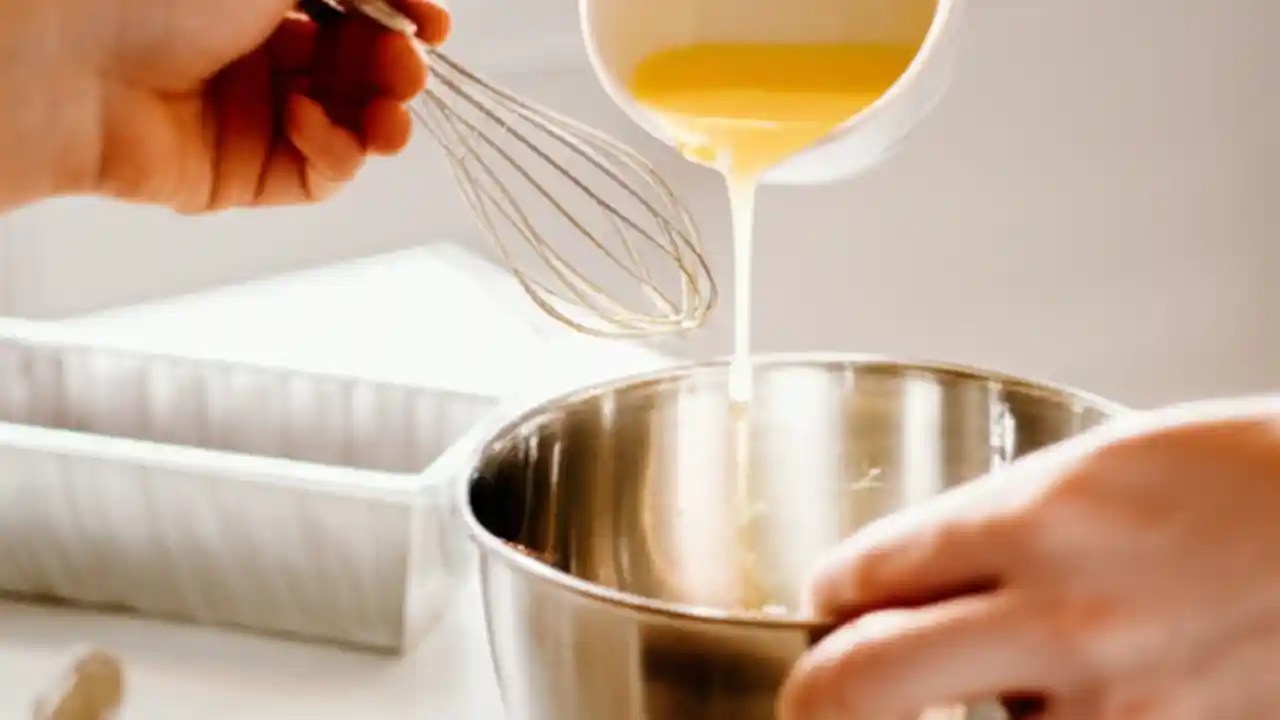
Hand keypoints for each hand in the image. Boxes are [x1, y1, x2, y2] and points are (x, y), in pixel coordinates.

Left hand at [0, 0, 448, 211]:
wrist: (72, 56)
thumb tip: (415, 7)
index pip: (357, 14)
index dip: (401, 21)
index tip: (432, 27)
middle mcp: (257, 51)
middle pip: (360, 72)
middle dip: (398, 72)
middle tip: (410, 68)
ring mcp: (251, 115)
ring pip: (350, 128)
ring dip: (383, 120)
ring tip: (390, 113)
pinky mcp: (241, 175)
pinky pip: (317, 174)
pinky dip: (333, 151)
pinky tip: (309, 122)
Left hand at [778, 398, 1279, 719]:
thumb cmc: (1244, 485)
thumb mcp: (1099, 469)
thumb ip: (992, 524)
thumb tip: (911, 573)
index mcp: (1036, 520)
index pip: (865, 573)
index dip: (829, 594)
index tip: (827, 606)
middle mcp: (1059, 619)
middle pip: (860, 682)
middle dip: (817, 696)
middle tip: (812, 698)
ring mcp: (1110, 705)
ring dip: (970, 703)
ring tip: (1038, 654)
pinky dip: (1052, 717)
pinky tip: (1096, 679)